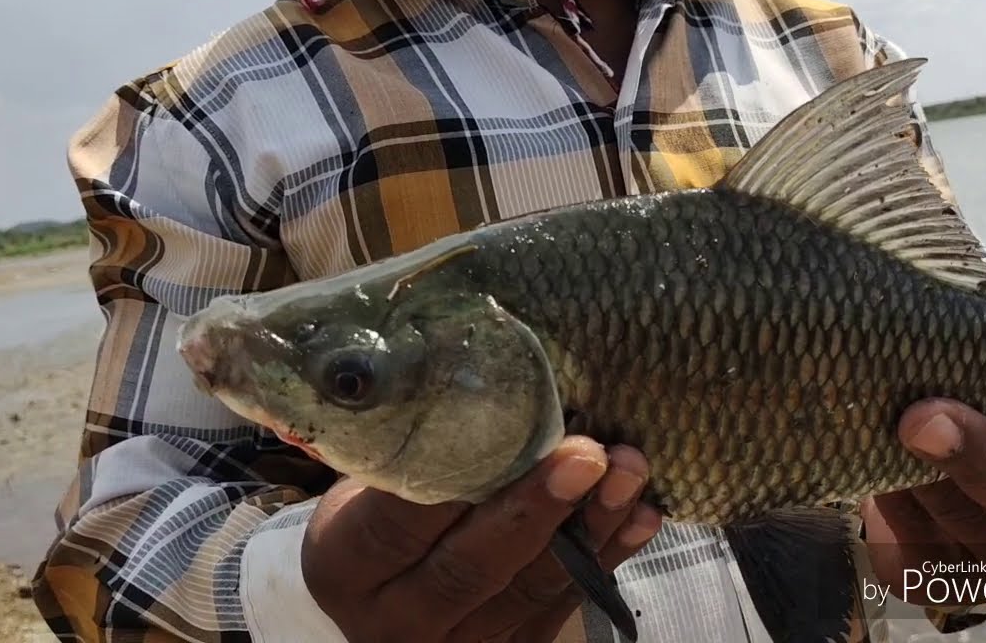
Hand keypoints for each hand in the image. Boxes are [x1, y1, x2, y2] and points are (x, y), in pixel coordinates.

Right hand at [301, 436, 662, 642]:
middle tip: (586, 454)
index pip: (393, 525)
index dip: (450, 478)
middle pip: (467, 568)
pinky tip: (641, 513)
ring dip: (590, 528)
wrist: (384, 593)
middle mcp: (395, 618)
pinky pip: (565, 604)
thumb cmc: (380, 511)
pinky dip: (609, 555)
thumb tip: (483, 368)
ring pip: (529, 590)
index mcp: (345, 565)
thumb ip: (414, 446)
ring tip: (627, 471)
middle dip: (534, 508)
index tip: (500, 422)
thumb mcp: (371, 480)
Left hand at [862, 380, 985, 606]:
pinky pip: (922, 565)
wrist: (929, 434)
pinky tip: (877, 481)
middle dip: (984, 461)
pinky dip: (895, 520)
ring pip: (981, 539)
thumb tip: (956, 329)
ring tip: (891, 434)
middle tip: (925, 418)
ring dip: (929, 484)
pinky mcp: (953, 587)